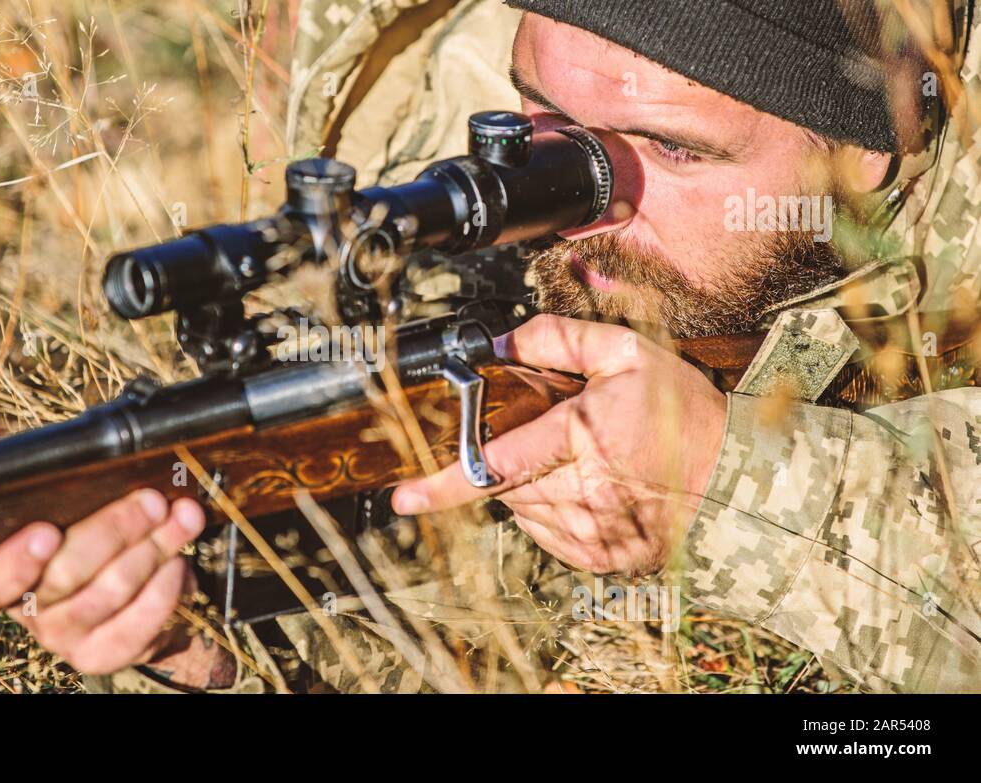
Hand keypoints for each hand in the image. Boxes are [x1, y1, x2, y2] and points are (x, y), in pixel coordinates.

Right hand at [0, 490, 206, 674]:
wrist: (127, 592)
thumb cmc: (87, 531)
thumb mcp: (65, 503)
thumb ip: (65, 489)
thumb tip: (96, 466)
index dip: (12, 562)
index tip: (47, 532)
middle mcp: (23, 608)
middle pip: (64, 574)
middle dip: (114, 530)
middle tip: (151, 501)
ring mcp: (60, 635)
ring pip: (107, 593)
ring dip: (151, 550)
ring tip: (181, 520)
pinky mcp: (99, 654)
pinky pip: (134, 627)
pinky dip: (164, 590)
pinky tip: (178, 563)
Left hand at [391, 314, 726, 574]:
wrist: (736, 479)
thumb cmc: (684, 413)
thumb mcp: (629, 354)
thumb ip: (560, 341)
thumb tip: (502, 340)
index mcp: (582, 437)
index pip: (494, 465)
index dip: (442, 483)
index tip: (403, 496)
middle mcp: (584, 491)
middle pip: (505, 486)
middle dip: (505, 462)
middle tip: (544, 438)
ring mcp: (592, 530)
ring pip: (523, 510)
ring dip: (529, 485)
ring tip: (577, 460)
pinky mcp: (601, 556)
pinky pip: (546, 534)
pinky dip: (550, 510)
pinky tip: (585, 486)